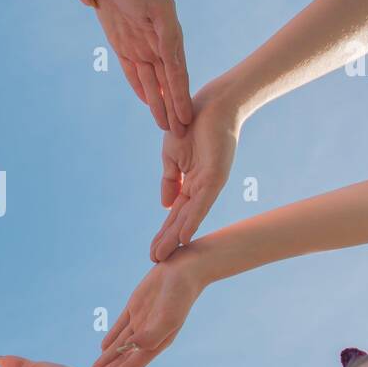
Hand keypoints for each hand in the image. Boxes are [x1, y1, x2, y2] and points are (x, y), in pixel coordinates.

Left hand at [85, 250, 207, 366]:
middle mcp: (148, 335)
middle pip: (123, 359)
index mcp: (157, 341)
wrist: (184, 270)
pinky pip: (120, 327)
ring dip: (106, 360)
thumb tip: (133, 348)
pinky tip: (103, 348)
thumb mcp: (168, 316)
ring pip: (119, 346)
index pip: (132, 365)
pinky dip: (111, 339)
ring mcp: (141, 322)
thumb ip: (152, 334)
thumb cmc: (179, 294)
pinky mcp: (136, 308)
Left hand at [89, 0, 189, 133]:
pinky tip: (149, 104)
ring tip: (165, 126)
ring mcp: (141, 47)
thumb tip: (173, 55)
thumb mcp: (156, 6)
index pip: (176, 75)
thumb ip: (165, 33)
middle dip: (173, 109)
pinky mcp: (123, 46)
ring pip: (152, 83)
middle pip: (167, 84)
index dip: (180, 98)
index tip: (186, 119)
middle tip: (180, 134)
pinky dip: (141, 88)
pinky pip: (134, 74)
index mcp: (170, 37)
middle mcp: (157, 45)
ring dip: (159, 104)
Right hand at [151, 79, 240, 259]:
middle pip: (180, 220)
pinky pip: (201, 204)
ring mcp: (209, 185)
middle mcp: (201, 190)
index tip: (151, 251)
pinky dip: (191, 220)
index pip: (174, 214)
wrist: (210, 104)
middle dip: (166, 241)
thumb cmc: (190, 125)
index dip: (163, 232)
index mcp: (190, 184)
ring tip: (163, 256)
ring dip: (175, 237)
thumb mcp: (171, 157)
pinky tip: (183, 237)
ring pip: (189, 217)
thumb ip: (169, 180)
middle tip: (154, 262)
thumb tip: (165, 205)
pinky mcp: (215, 178)